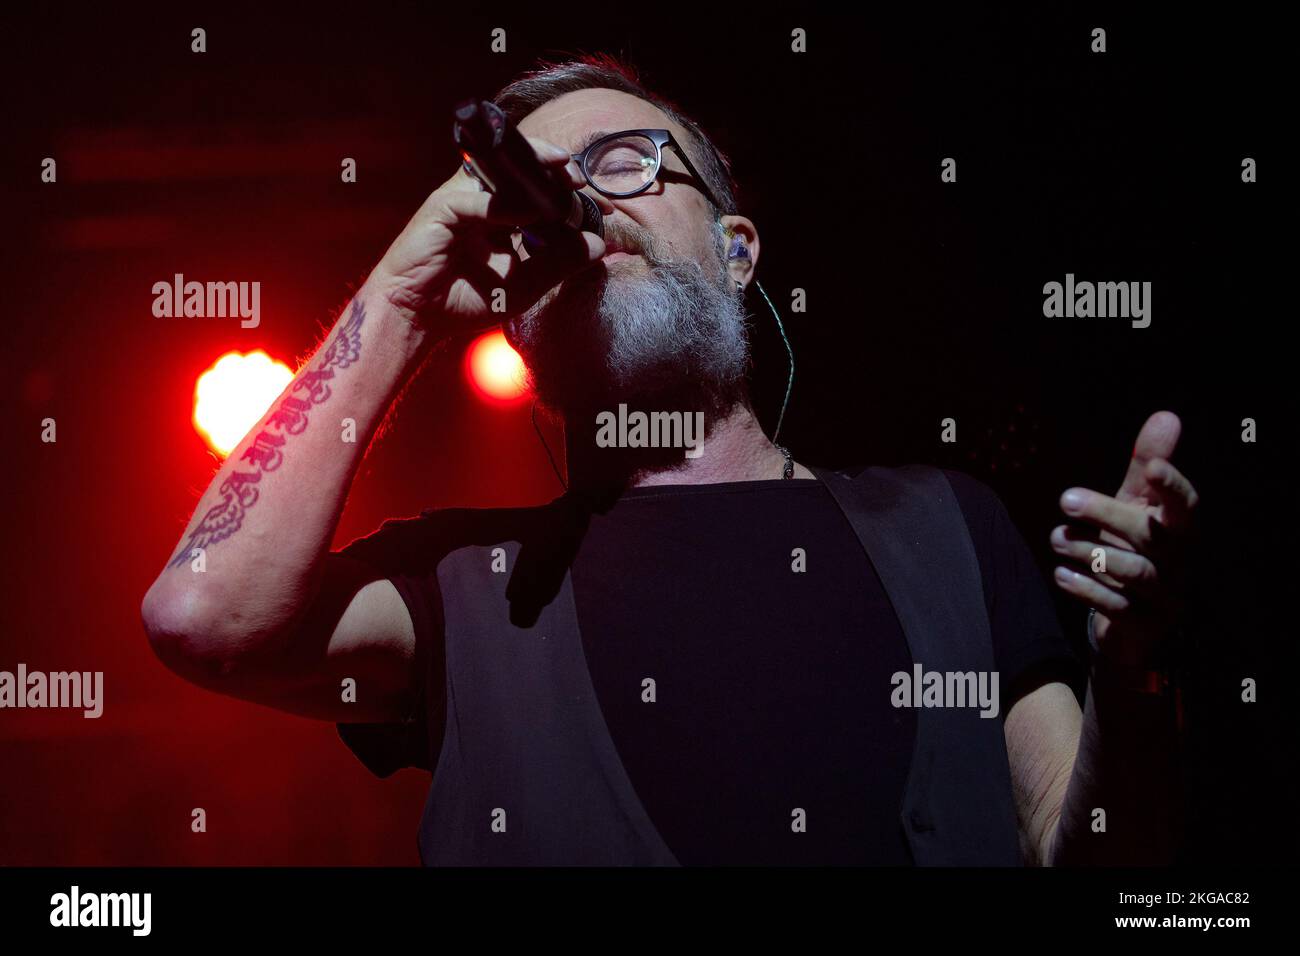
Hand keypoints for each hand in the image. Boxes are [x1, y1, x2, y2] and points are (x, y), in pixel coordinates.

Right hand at [372, 137, 605, 333]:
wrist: (416, 318)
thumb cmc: (463, 302)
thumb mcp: (522, 287)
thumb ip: (557, 266)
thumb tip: (598, 245)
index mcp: (503, 219)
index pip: (542, 195)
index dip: (572, 196)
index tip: (604, 207)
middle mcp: (483, 204)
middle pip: (523, 172)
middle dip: (556, 170)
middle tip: (583, 181)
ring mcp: (462, 202)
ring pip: (501, 172)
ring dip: (533, 169)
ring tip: (564, 175)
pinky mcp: (441, 208)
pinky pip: (474, 199)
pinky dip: (501, 205)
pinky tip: (527, 213)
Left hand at [1049, 411, 1198, 672]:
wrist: (1131, 615)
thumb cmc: (1132, 544)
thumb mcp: (1136, 504)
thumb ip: (1145, 464)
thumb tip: (1168, 415)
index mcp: (1180, 529)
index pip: (1186, 506)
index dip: (1172, 486)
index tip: (1151, 467)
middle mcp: (1179, 561)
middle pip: (1150, 536)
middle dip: (1107, 514)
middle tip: (1065, 499)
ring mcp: (1164, 594)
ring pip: (1132, 572)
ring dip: (1089, 551)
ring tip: (1056, 538)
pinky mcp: (1143, 622)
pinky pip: (1117, 605)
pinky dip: (1086, 588)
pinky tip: (1060, 574)